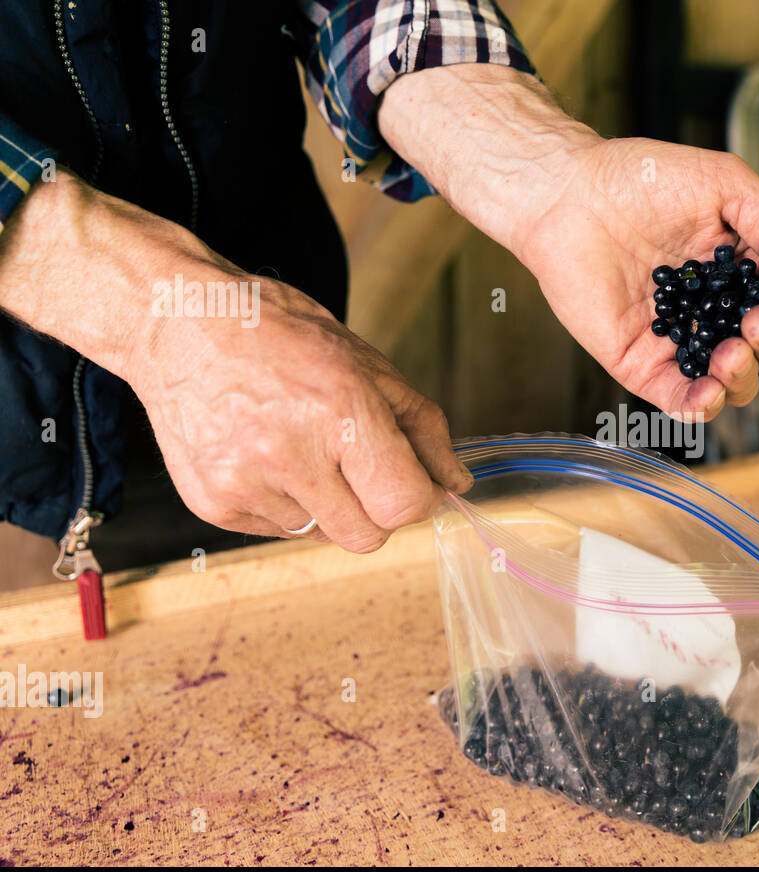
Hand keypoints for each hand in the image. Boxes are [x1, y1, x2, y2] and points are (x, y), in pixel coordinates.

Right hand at [0, 172, 470, 552]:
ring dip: (328, 505)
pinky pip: (278, 530)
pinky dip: (285, 503)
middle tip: (360, 468)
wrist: (177, 323)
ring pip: (323, 535)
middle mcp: (291, 455)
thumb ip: (422, 428)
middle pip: (368, 536)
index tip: (413, 482)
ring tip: (302, 449)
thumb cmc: (279, 334)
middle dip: (377, 510)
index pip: (405, 504)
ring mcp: (247, 484)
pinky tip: (266, 456)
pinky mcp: (214, 504)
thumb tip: (456, 484)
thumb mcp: (366, 364)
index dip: (419, 498)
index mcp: (341, 413)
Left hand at [379, 66, 758, 420]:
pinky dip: (700, 407)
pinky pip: (681, 401)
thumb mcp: (725, 185)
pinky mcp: (644, 365)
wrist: (569, 194)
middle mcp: (724, 313)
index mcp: (751, 272)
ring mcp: (685, 342)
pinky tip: (704, 395)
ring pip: (736, 384)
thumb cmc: (646, 180)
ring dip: (745, 378)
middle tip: (757, 322)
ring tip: (730, 353)